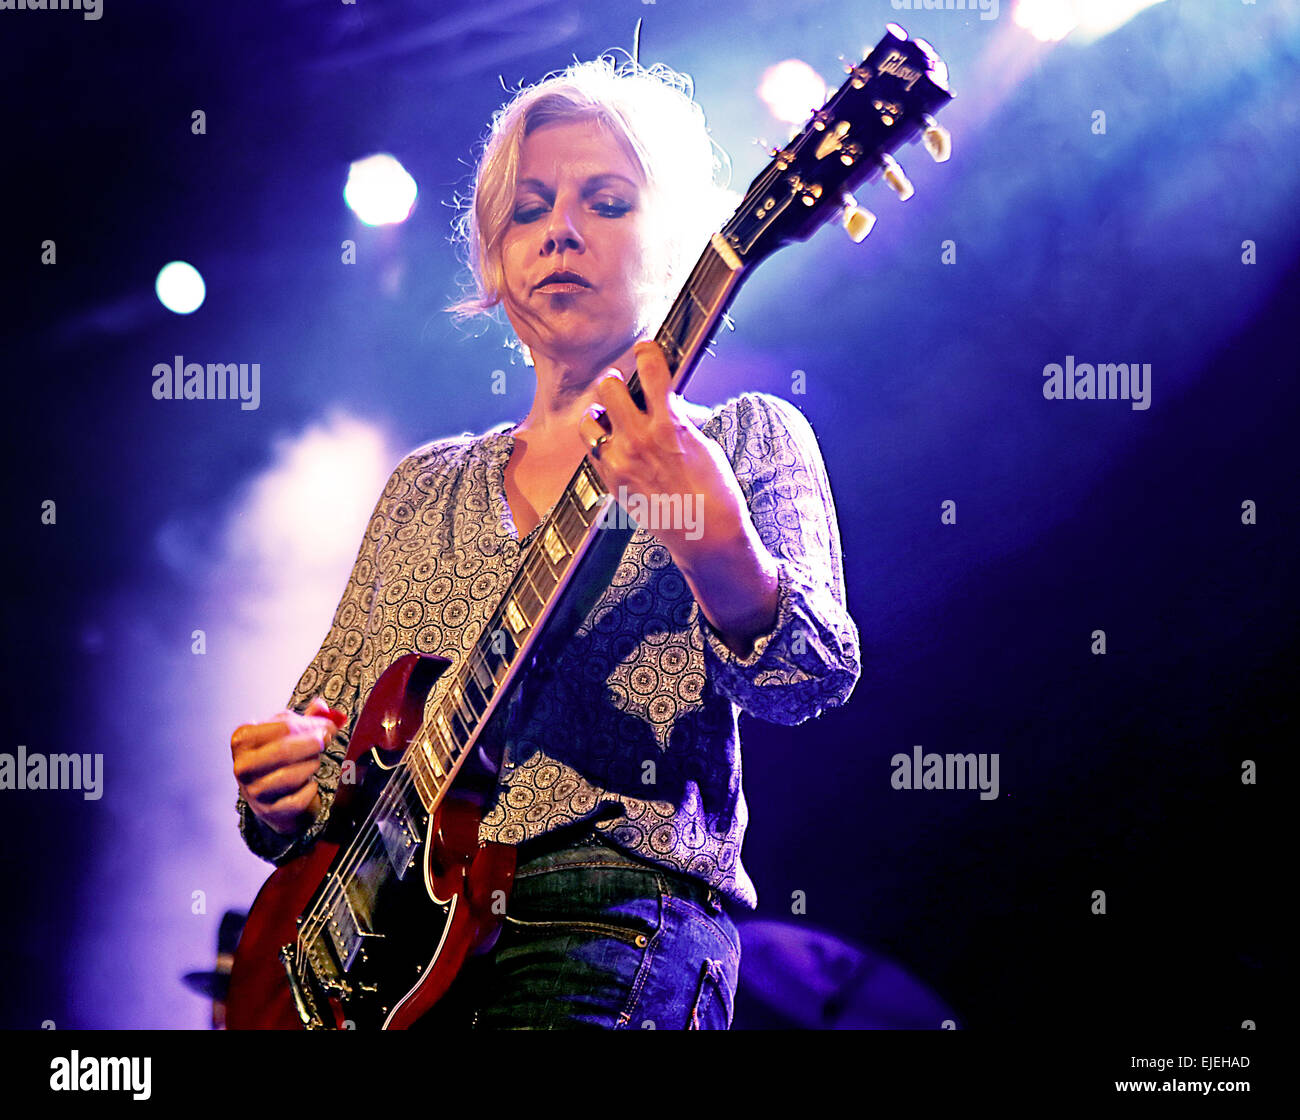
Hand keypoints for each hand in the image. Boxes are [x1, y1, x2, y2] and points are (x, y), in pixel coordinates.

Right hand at [232, 696, 346, 835]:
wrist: (271, 796)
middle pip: (284, 750)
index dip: (312, 725)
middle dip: (312, 744)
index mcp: (243, 739)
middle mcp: (242, 766)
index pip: (284, 726)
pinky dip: (311, 790)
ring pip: (292, 775)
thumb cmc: (280, 758)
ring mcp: (253, 791)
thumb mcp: (289, 732)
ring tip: (314, 762)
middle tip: (326, 740)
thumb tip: (323, 707)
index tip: (328, 726)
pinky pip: (299, 799)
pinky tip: (310, 784)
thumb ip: (309, 717)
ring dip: (312, 765)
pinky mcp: (268, 811)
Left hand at [577, 340, 750, 566]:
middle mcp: (639, 439)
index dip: (647, 351)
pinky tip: (616, 447)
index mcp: (669, 423)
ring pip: (589, 419)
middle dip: (617, 382)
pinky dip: (602, 444)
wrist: (707, 535)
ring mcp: (621, 462)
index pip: (650, 368)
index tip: (646, 349)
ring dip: (601, 413)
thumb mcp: (702, 443)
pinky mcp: (612, 482)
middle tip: (625, 387)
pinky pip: (593, 451)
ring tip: (613, 419)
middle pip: (608, 386)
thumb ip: (678, 419)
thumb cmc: (715, 490)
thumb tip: (666, 400)